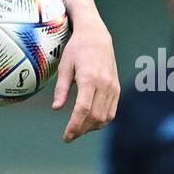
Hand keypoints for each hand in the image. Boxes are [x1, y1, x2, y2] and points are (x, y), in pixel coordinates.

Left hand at [52, 17, 119, 141]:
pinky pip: (112, 111)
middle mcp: (104, 84)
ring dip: (91, 127)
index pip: (83, 110)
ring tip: (78, 130)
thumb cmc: (76, 50)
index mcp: (90, 78)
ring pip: (105, 117)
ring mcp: (113, 87)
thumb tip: (56, 108)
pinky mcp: (116, 89)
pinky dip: (102, 121)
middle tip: (69, 136)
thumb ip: (61, 89)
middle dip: (81, 130)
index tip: (66, 137)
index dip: (74, 126)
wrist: (96, 36)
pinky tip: (90, 123)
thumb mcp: (64, 67)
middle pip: (94, 116)